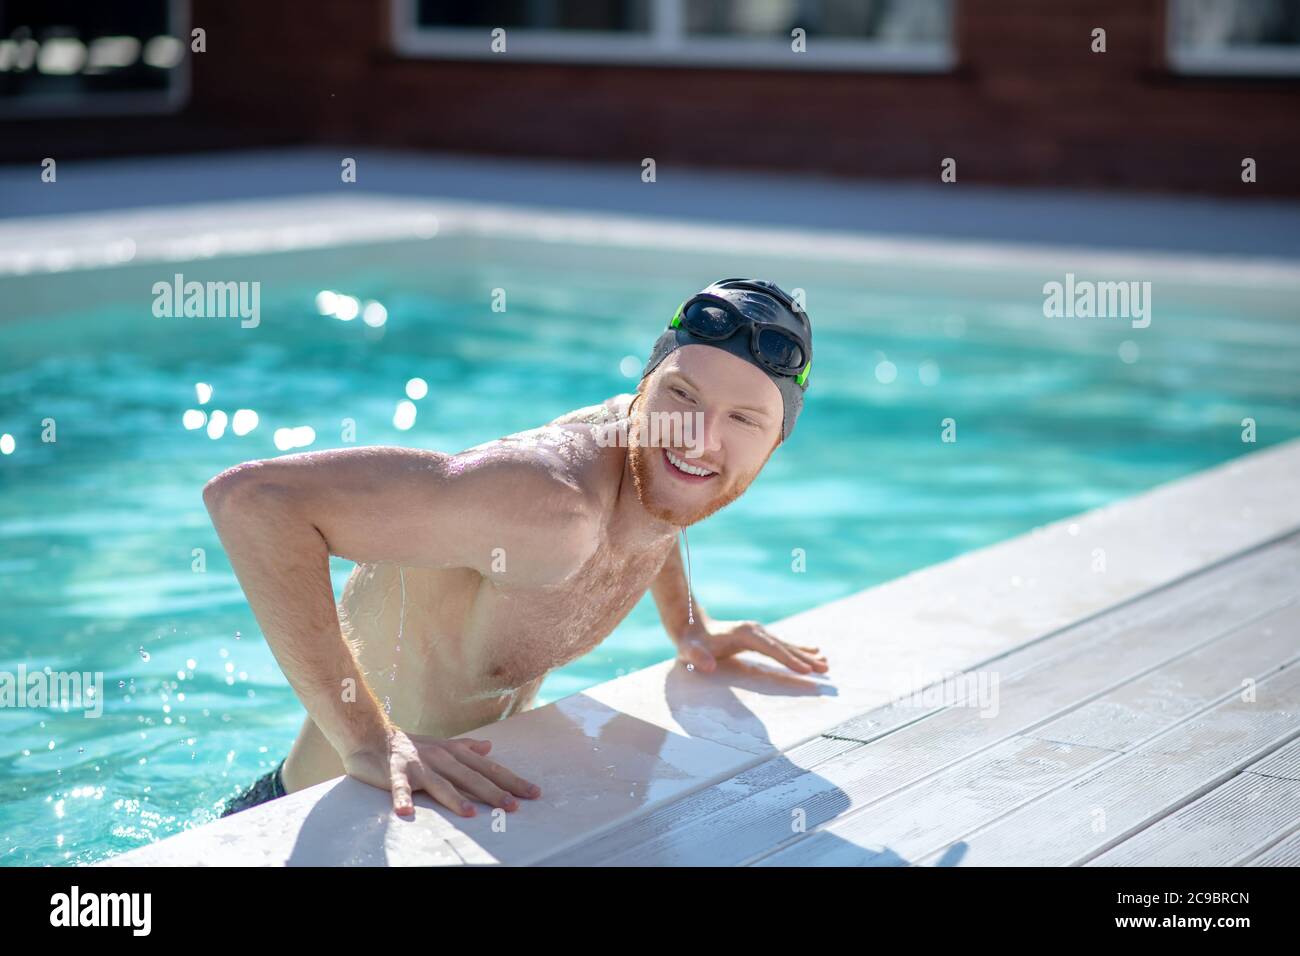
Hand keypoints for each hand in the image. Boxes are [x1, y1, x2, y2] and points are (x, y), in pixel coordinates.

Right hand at [343, 728, 542, 817]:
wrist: (373, 735)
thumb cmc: (411, 745)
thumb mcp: (443, 745)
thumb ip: (466, 748)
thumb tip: (489, 748)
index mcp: (455, 753)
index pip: (489, 768)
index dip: (511, 780)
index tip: (533, 793)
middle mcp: (442, 758)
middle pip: (472, 777)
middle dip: (494, 792)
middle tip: (514, 806)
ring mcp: (419, 765)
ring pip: (441, 783)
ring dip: (455, 798)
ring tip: (471, 813)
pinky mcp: (396, 772)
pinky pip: (400, 788)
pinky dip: (402, 799)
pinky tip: (406, 813)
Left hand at [674, 618, 828, 674]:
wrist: (690, 626)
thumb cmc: (692, 643)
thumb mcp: (690, 650)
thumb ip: (698, 657)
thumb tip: (710, 666)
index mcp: (746, 634)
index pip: (772, 649)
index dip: (789, 660)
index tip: (805, 670)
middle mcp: (756, 630)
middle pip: (785, 646)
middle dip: (805, 659)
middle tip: (825, 670)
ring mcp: (758, 632)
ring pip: (787, 645)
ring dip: (806, 654)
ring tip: (825, 662)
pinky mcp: (758, 637)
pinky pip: (782, 645)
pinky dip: (798, 650)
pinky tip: (812, 652)